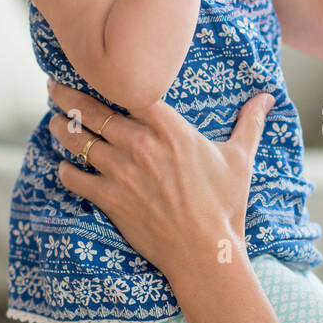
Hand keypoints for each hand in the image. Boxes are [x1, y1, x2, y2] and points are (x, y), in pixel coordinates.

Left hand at [46, 79, 274, 279]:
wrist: (205, 251)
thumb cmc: (225, 206)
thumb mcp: (240, 159)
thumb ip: (249, 124)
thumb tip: (267, 98)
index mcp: (170, 129)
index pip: (130, 90)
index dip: (107, 79)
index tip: (93, 71)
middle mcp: (141, 145)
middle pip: (93, 111)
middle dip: (68, 97)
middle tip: (54, 88)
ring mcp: (122, 172)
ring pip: (79, 142)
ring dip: (62, 130)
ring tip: (56, 123)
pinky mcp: (110, 199)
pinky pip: (76, 179)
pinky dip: (66, 172)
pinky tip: (64, 168)